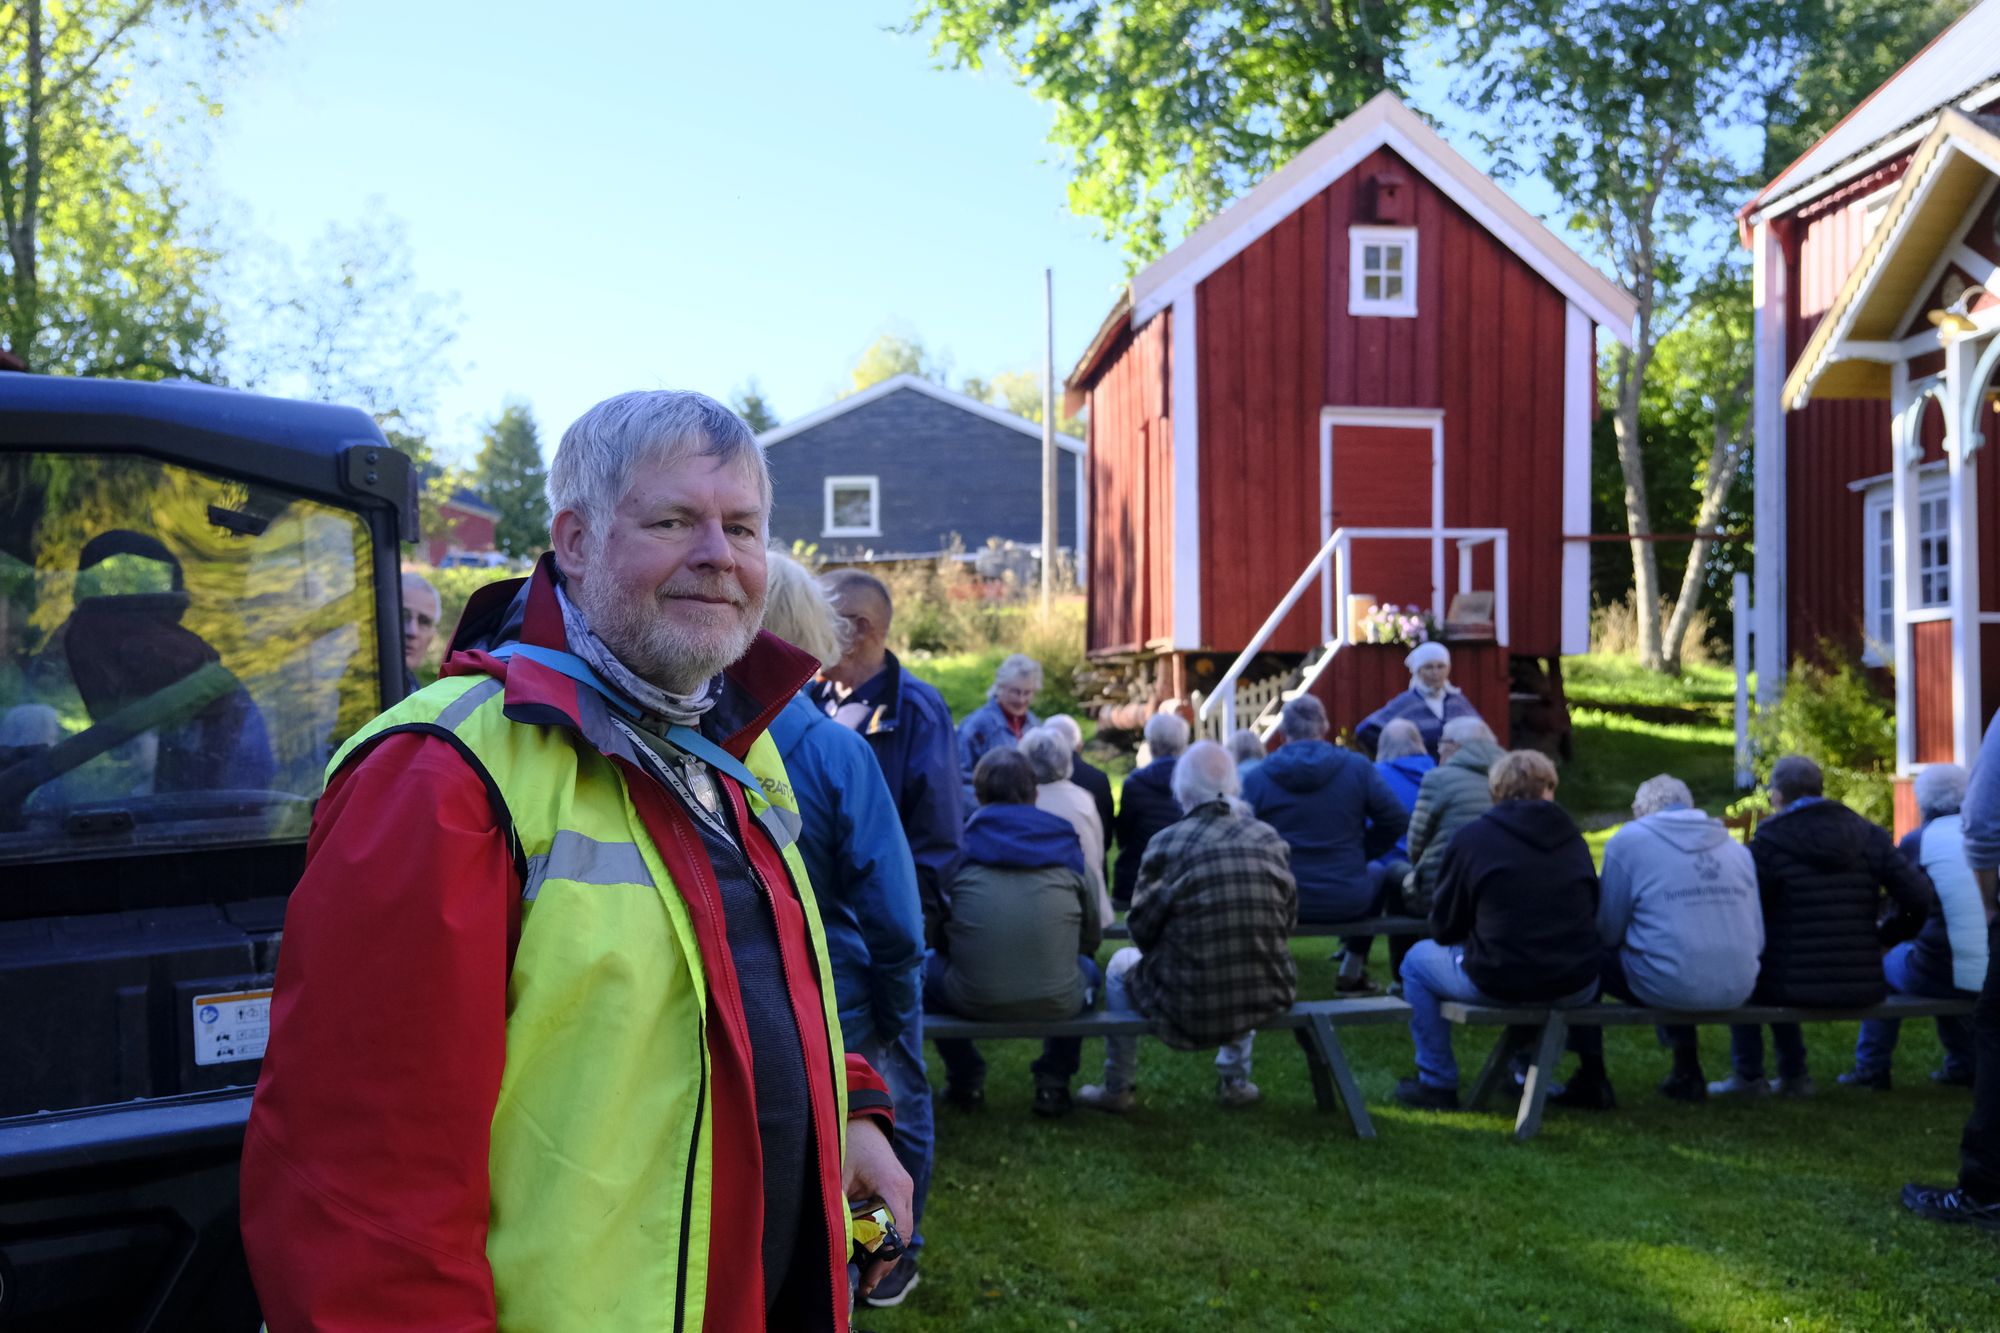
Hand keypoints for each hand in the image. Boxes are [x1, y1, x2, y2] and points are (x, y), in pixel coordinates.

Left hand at [843, 1116, 912, 1297]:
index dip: (885, 1258)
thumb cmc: (847, 1141)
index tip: (869, 1278)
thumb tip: (832, 1242)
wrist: (859, 1117)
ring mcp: (901, 1191)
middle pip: (901, 1236)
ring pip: (898, 1230)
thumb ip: (837, 1206)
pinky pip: (892, 1220)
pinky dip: (881, 1238)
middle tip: (865, 1286)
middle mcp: (903, 1190)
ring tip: (865, 1277)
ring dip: (883, 1252)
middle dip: (885, 1263)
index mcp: (894, 1186)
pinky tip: (865, 1254)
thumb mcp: (837, 1173)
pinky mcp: (894, 1191)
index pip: (898, 1231)